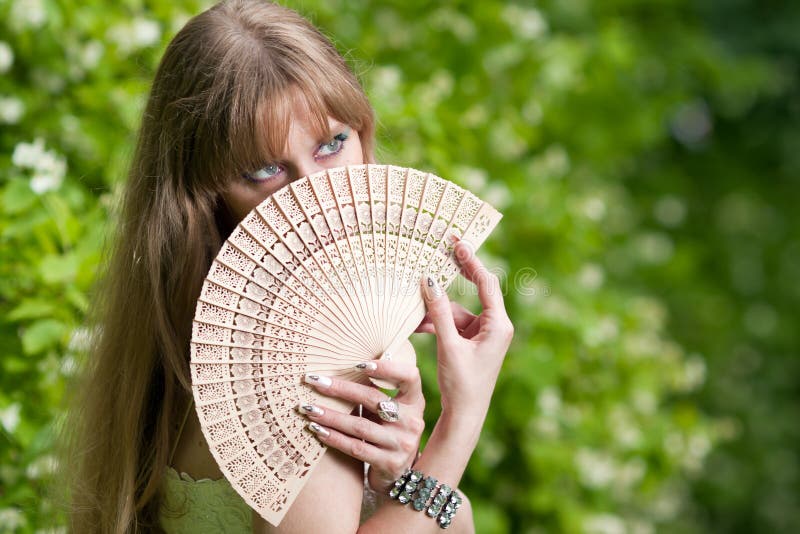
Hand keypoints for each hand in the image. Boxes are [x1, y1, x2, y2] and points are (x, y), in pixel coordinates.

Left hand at [301, 360, 425, 491]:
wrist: (399, 474)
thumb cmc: (388, 431)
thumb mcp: (392, 411)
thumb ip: (377, 392)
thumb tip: (341, 365)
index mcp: (414, 401)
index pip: (409, 377)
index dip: (388, 368)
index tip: (359, 364)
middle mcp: (412, 421)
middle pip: (373, 399)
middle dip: (340, 388)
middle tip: (314, 380)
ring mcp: (402, 444)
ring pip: (360, 426)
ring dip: (331, 416)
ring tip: (308, 408)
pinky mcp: (389, 463)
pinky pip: (356, 448)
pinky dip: (334, 438)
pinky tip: (317, 430)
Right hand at [420, 239, 513, 417]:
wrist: (465, 416)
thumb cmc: (462, 384)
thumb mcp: (448, 345)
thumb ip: (439, 312)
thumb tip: (429, 281)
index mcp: (498, 325)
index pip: (486, 283)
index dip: (471, 261)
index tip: (457, 243)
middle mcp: (494, 326)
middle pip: (474, 292)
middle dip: (456, 275)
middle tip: (443, 248)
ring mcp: (482, 334)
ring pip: (456, 311)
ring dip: (435, 310)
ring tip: (413, 307)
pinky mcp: (471, 343)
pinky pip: (452, 325)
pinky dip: (436, 323)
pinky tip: (416, 324)